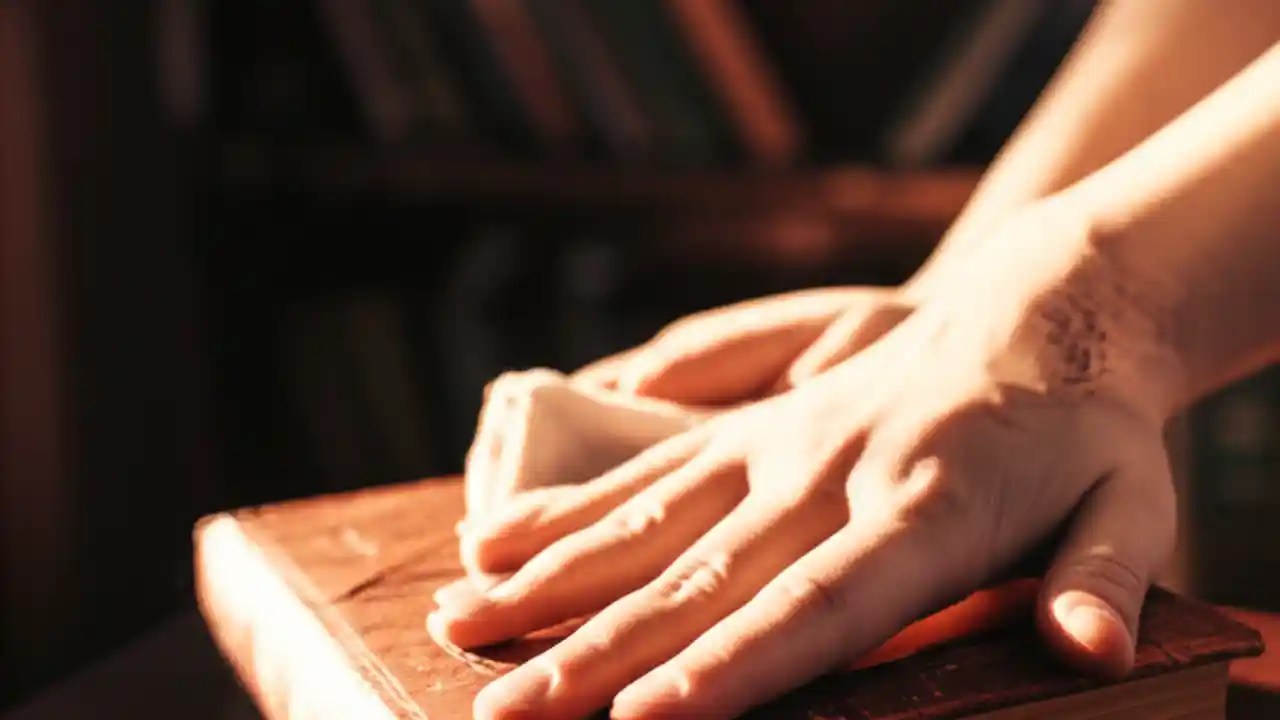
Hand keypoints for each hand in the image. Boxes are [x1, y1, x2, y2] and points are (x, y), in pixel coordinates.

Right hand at [431, 219, 1180, 717]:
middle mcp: (830, 475)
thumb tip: (1090, 652)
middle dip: (593, 651)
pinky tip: (497, 535)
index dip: (727, 668)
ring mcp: (781, 445)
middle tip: (501, 711)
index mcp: (925, 510)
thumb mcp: (1133, 499)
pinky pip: (649, 467)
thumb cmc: (1090, 427)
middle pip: (700, 578)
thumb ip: (1104, 573)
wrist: (1043, 307)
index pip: (813, 607)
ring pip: (649, 520)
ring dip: (553, 578)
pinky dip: (570, 505)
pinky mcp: (753, 426)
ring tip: (463, 623)